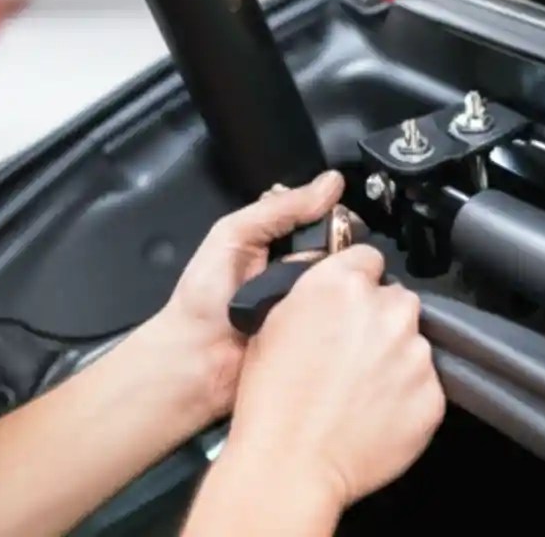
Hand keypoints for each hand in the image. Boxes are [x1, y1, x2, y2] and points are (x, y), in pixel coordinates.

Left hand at [140, 170, 345, 423]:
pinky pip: (344, 316)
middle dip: (344, 249)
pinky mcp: (322, 333)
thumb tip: (331, 182)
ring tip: (334, 285)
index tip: (345, 219)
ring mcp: (313, 303)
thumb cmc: (203, 298)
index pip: (325, 219)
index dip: (338, 217)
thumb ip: (280, 207)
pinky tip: (341, 310)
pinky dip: (344, 312)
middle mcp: (300, 270)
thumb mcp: (234, 235)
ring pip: (348, 282)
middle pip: (342, 249)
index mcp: (280, 242)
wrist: (196, 362)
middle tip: (336, 256)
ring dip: (345, 281)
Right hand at [224, 245, 445, 509]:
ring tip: (361, 390)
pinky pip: (425, 384)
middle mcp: (388, 311)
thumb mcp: (273, 324)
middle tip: (353, 353)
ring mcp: (416, 353)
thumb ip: (313, 294)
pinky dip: (407, 395)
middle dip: (379, 319)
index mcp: (343, 285)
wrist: (290, 464)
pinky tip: (375, 413)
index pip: (369, 257)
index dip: (357, 279)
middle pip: (397, 300)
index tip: (351, 300)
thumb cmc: (272, 400)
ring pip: (413, 343)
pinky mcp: (433, 393)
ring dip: (395, 358)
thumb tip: (331, 289)